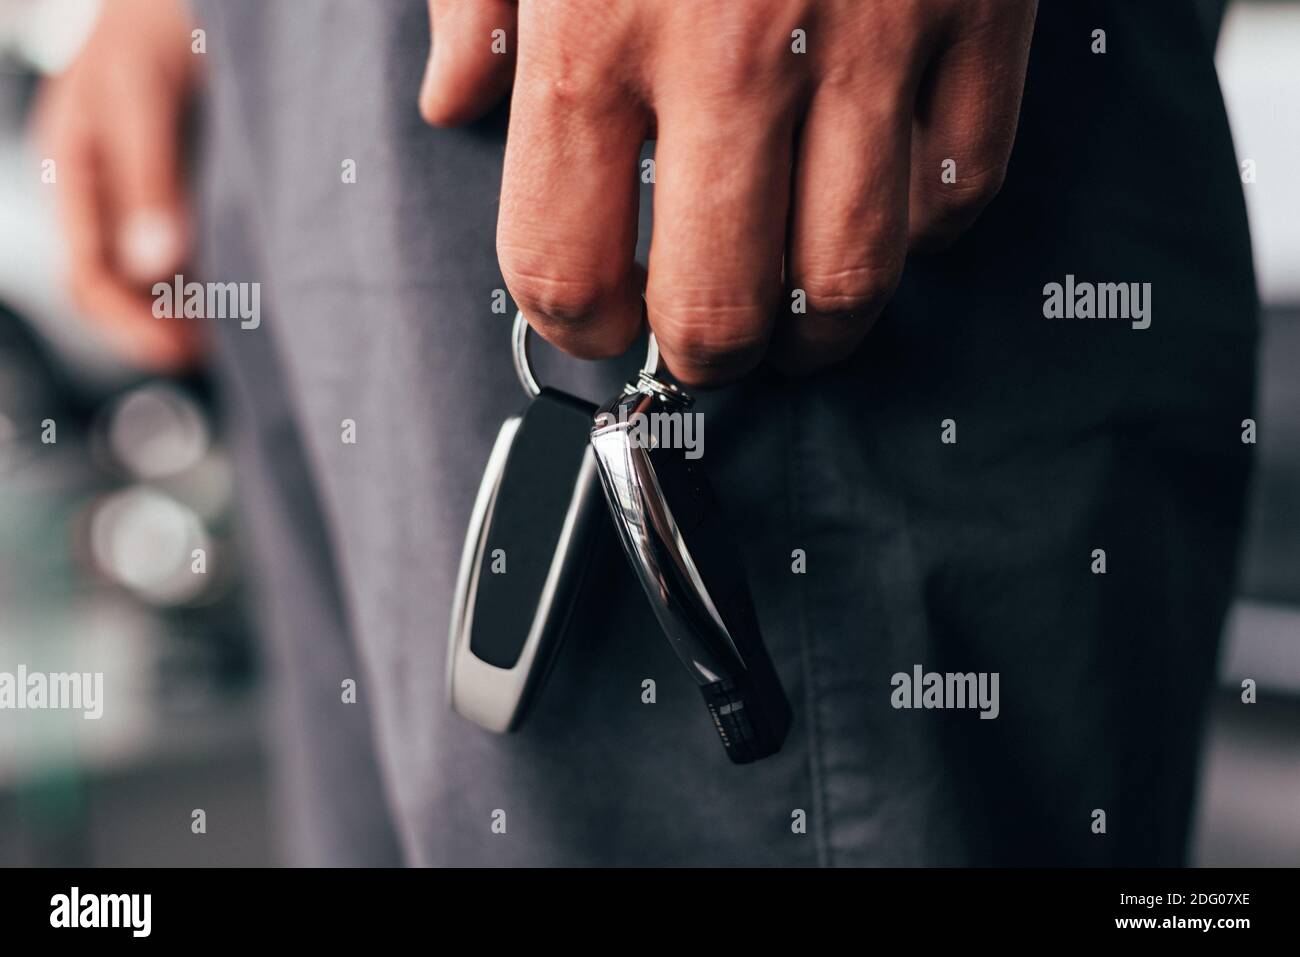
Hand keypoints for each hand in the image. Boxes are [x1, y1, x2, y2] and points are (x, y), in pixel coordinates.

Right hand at [35, 0, 203, 372]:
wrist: (173, 0)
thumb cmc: (146, 33)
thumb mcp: (140, 100)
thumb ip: (148, 179)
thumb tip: (153, 265)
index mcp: (71, 174)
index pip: (85, 273)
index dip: (124, 323)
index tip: (171, 351)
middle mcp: (101, 193)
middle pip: (117, 285)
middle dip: (153, 328)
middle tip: (204, 357)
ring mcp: (137, 193)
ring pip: (151, 275)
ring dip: (183, 312)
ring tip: (228, 341)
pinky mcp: (178, 189)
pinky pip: (185, 250)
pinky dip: (207, 281)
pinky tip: (238, 303)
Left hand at [421, 0, 1036, 385]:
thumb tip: (452, 106)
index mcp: (592, 28)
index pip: (566, 262)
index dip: (576, 324)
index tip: (594, 322)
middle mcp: (728, 53)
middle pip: (720, 309)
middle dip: (703, 358)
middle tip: (701, 345)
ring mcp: (869, 37)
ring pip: (853, 281)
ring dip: (817, 329)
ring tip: (795, 321)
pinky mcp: (977, 13)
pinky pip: (961, 189)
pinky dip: (921, 231)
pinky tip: (884, 209)